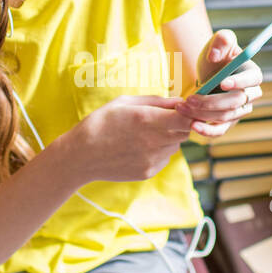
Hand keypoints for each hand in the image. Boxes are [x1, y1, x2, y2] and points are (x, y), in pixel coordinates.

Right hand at [67, 94, 194, 182]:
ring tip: (143, 135)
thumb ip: (156, 101)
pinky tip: (137, 148)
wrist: (81, 156)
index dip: (190, 113)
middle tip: (160, 120)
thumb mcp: (125, 102)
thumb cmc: (101, 122)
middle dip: (179, 124)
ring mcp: (152, 159)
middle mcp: (153, 141)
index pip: (187, 118)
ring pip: (175, 146)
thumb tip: (180, 101)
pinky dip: (157, 152)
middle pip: (185, 132)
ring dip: (168, 138)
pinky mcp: (148, 172)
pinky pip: (164, 158)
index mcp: (147, 119)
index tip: (182, 109)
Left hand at [176, 29, 262, 138]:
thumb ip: (221, 40)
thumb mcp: (218, 42)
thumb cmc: (216, 56)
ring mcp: (240, 111)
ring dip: (202, 113)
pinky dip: (207, 131)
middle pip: (236, 102)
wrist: (206, 73)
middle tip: (190, 99)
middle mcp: (250, 95)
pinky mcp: (228, 122)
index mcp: (253, 74)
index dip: (239, 82)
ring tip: (181, 107)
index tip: (222, 82)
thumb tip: (215, 55)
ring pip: (224, 116)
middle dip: (212, 102)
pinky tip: (193, 126)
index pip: (252, 80)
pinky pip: (220, 131)